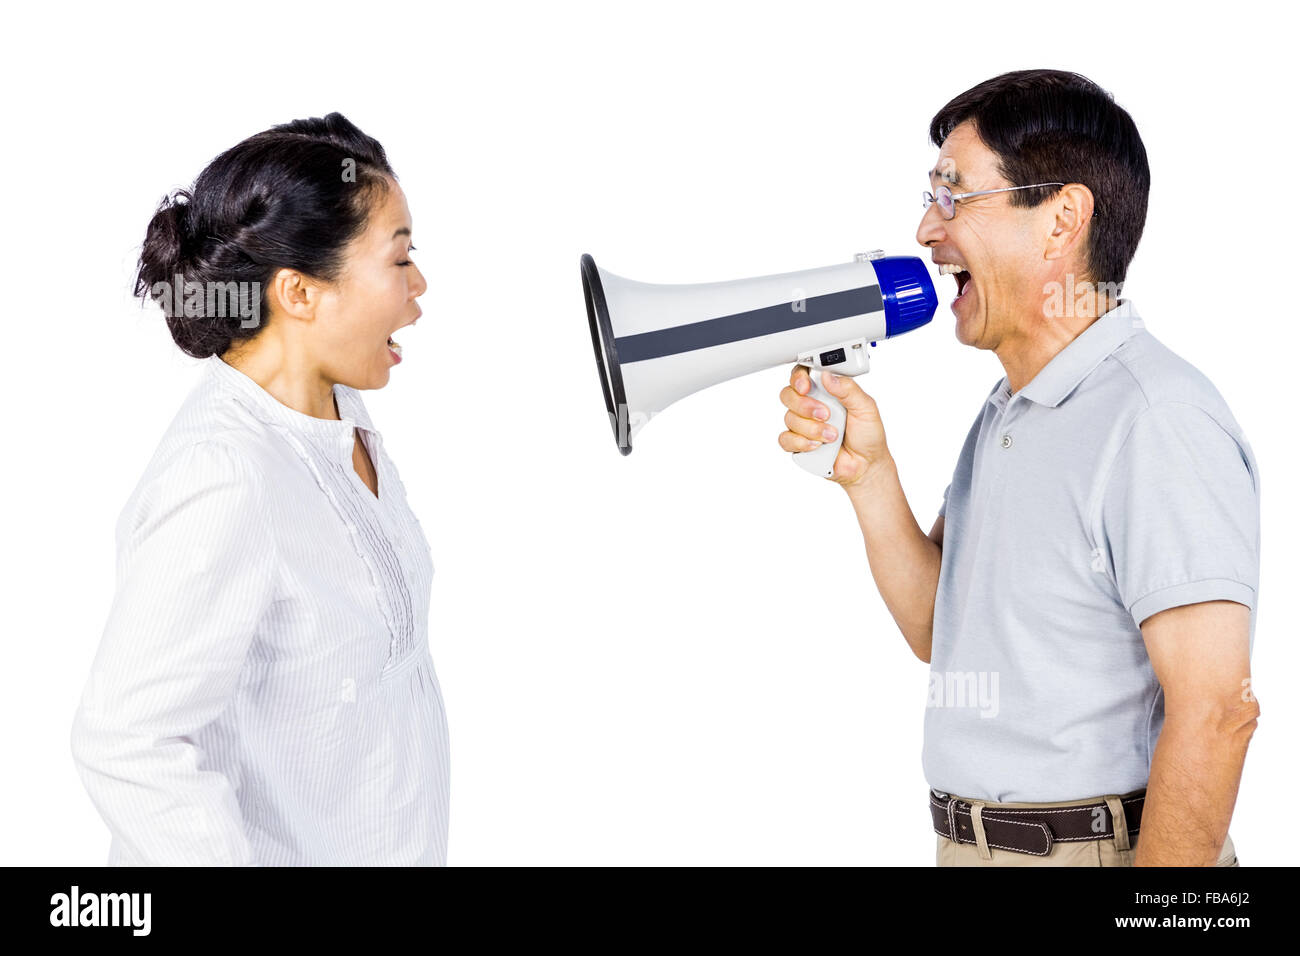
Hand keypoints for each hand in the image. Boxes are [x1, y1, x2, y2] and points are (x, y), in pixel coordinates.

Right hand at [778, 364, 890, 487]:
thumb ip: (848, 389)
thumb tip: (828, 376)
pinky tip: (817, 445)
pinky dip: (801, 442)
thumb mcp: (866, 407)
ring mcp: (803, 425)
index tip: (806, 387)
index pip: (802, 375)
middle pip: (788, 395)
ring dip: (812, 428)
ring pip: (789, 418)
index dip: (799, 378)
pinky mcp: (798, 443)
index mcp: (826, 391)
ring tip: (832, 436)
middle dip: (805, 405)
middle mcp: (811, 405)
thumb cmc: (867, 435)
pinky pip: (785, 439)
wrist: (866, 464)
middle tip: (825, 415)